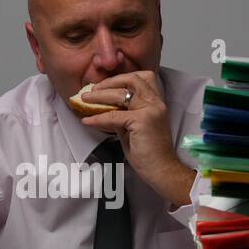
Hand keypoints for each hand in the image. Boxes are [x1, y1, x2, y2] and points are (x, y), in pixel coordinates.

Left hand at [80, 71, 194, 206]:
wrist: (162, 170)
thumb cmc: (149, 154)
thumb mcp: (134, 128)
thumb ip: (123, 115)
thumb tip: (104, 108)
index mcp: (157, 102)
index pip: (142, 78)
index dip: (122, 78)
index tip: (106, 85)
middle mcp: (156, 102)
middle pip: (132, 78)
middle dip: (110, 81)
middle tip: (93, 89)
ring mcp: (150, 110)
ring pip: (121, 93)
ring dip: (99, 95)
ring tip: (85, 99)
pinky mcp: (142, 121)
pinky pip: (113, 115)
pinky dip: (98, 118)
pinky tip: (88, 121)